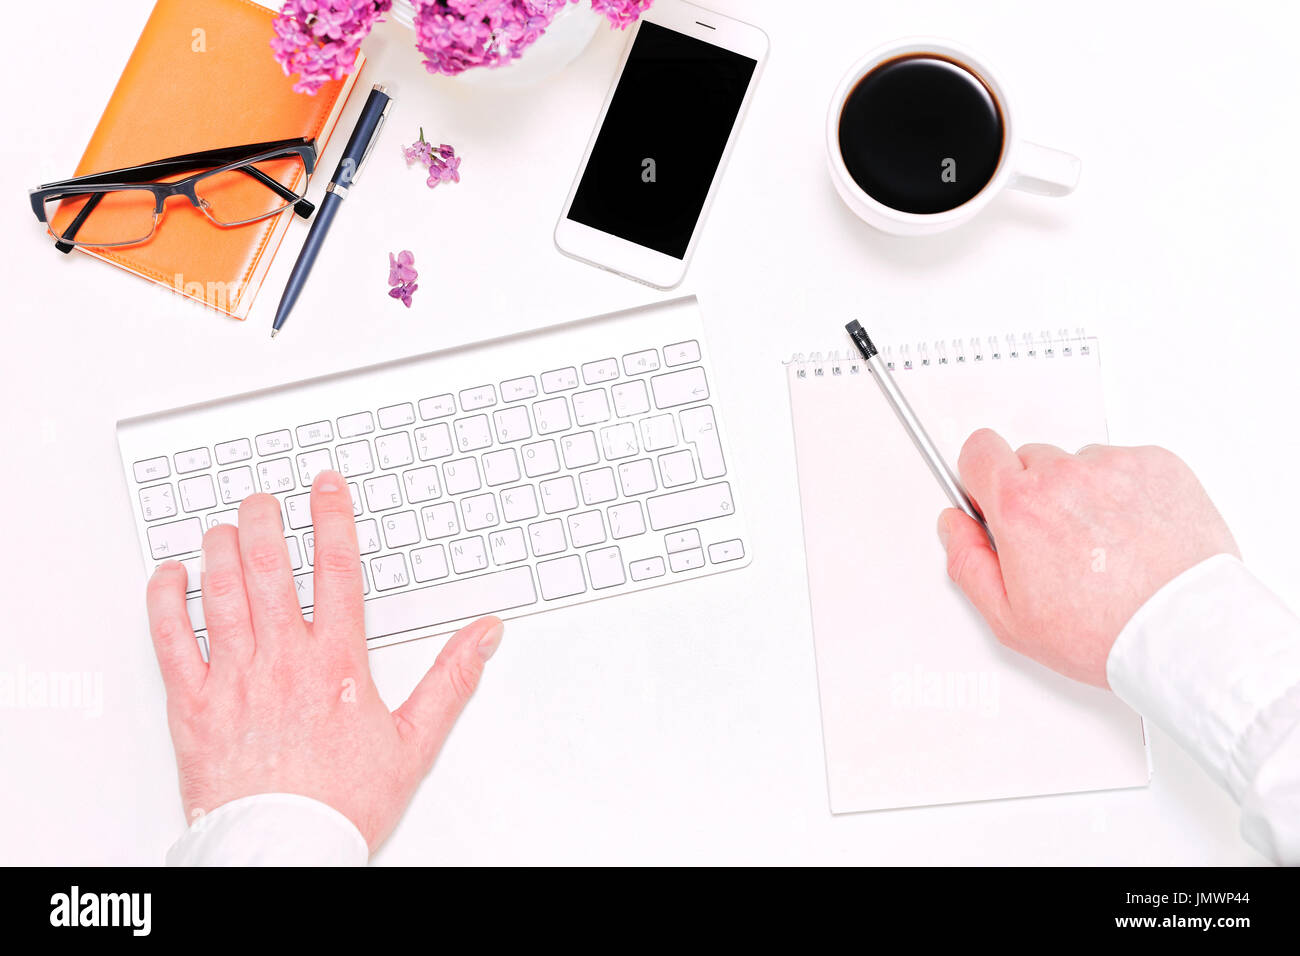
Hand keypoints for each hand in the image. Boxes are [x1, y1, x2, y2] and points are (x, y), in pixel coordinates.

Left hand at [144, 470, 502, 850]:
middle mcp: (282, 659)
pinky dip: (165, 600)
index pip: (338, 570)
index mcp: (336, 663)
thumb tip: (484, 636)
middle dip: (265, 520)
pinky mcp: (193, 704)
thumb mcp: (414, 742)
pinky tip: (169, 577)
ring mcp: (234, 677)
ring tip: (224, 526)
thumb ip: (451, 680)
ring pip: (222, 590)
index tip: (327, 488)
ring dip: (221, 547)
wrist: (283, 851)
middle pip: (271, 566)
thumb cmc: (341, 804)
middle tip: (263, 498)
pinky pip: (169, 638)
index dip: (333, 518)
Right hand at [938, 430, 1237, 686]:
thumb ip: (968, 564)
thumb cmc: (1106, 631)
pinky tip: (1132, 535)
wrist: (1185, 631)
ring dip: (1082, 492)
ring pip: (1078, 463)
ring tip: (1103, 544)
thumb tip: (954, 528)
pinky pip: (1125, 465)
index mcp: (1021, 506)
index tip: (993, 498)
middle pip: (1029, 460)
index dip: (980, 477)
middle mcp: (1065, 476)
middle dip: (1034, 493)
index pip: (978, 450)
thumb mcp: (1011, 619)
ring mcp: (1114, 467)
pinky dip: (1125, 492)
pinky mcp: (1157, 466)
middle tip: (1055, 541)